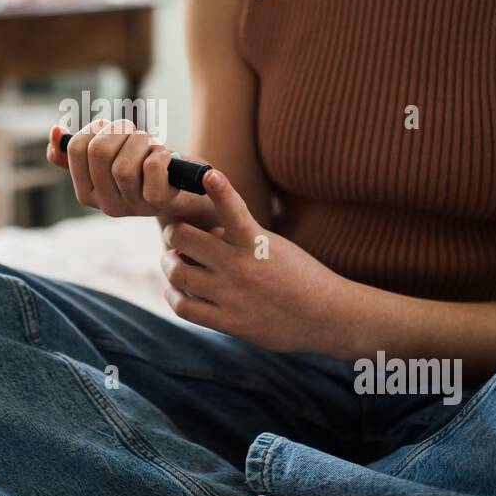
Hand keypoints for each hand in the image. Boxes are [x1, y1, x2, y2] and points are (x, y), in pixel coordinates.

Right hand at [47, 119, 219, 229]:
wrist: (185, 190)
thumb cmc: (144, 169)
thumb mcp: (109, 158)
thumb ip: (78, 152)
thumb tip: (55, 132)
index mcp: (86, 192)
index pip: (76, 149)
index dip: (96, 129)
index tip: (111, 130)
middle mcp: (105, 204)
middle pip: (99, 152)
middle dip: (120, 131)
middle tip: (135, 134)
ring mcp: (132, 206)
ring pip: (124, 163)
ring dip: (141, 142)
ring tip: (152, 146)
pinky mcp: (159, 202)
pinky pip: (151, 169)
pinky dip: (159, 154)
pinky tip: (165, 157)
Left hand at [159, 167, 358, 357]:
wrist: (325, 316)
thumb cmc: (299, 275)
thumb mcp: (274, 246)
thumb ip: (240, 237)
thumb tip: (207, 232)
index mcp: (255, 242)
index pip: (233, 209)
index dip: (220, 189)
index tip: (209, 174)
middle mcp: (240, 266)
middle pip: (182, 239)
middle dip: (174, 234)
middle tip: (175, 237)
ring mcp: (232, 295)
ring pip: (177, 272)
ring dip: (170, 264)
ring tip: (175, 263)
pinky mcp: (229, 322)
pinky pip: (184, 307)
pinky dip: (173, 296)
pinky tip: (177, 291)